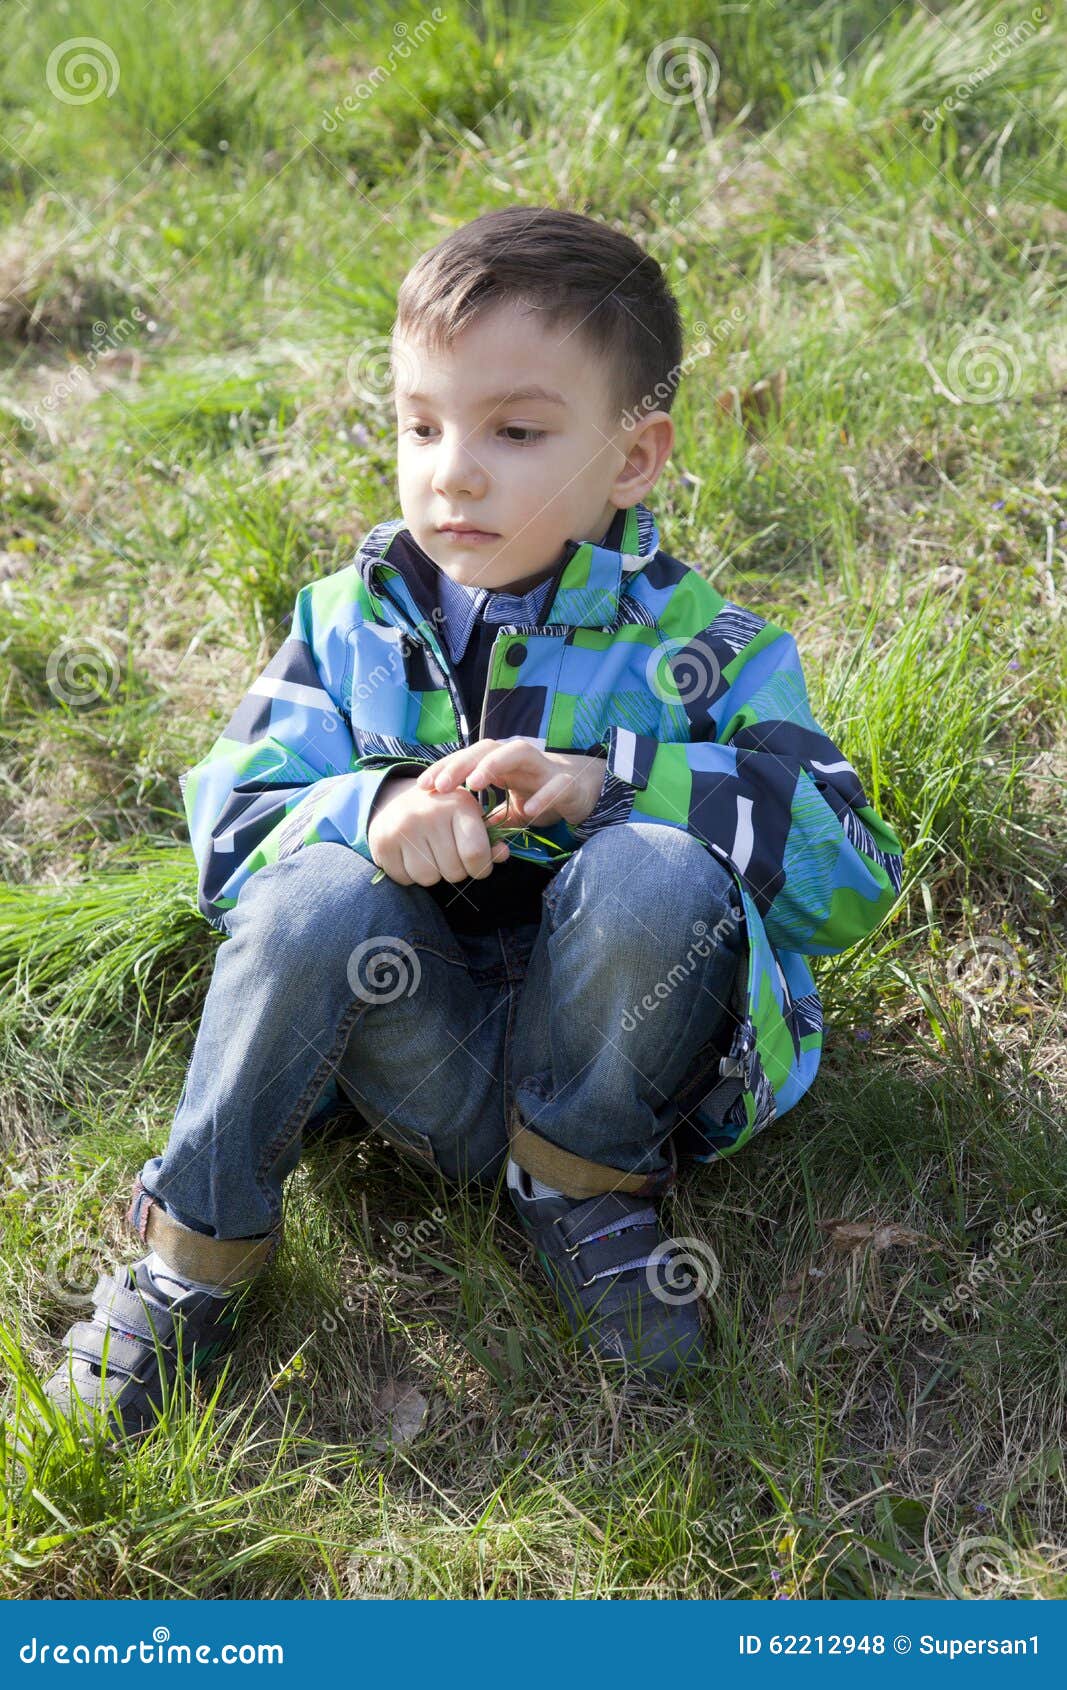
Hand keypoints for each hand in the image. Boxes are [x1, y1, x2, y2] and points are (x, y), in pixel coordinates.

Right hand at [367, 773, 509, 886]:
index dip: (481, 868)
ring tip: (430, 856)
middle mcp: (430, 813)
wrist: (395, 799)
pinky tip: (410, 857)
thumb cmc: (442, 813)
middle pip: (453, 871)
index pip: (475, 853)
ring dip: (433, 875)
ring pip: (428, 878)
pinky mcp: (383, 841)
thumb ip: (489, 838)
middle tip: (449, 857)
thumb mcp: (469, 817)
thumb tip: (502, 856)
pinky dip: (409, 875)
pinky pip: (404, 878)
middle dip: (456, 872)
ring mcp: (404, 827)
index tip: (477, 865)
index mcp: (458, 804)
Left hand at [413, 736, 605, 829]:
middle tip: (441, 785)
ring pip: (518, 753)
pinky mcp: (567, 783)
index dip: (445, 768)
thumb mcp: (507, 808)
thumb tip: (454, 829)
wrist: (582, 791)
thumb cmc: (539, 794)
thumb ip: (486, 815)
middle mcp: (518, 759)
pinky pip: (556, 785)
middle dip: (461, 764)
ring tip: (475, 783)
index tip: (423, 786)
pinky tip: (528, 810)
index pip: (468, 758)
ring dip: (494, 764)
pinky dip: (543, 796)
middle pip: (487, 749)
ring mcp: (543, 767)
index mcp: (501, 763)